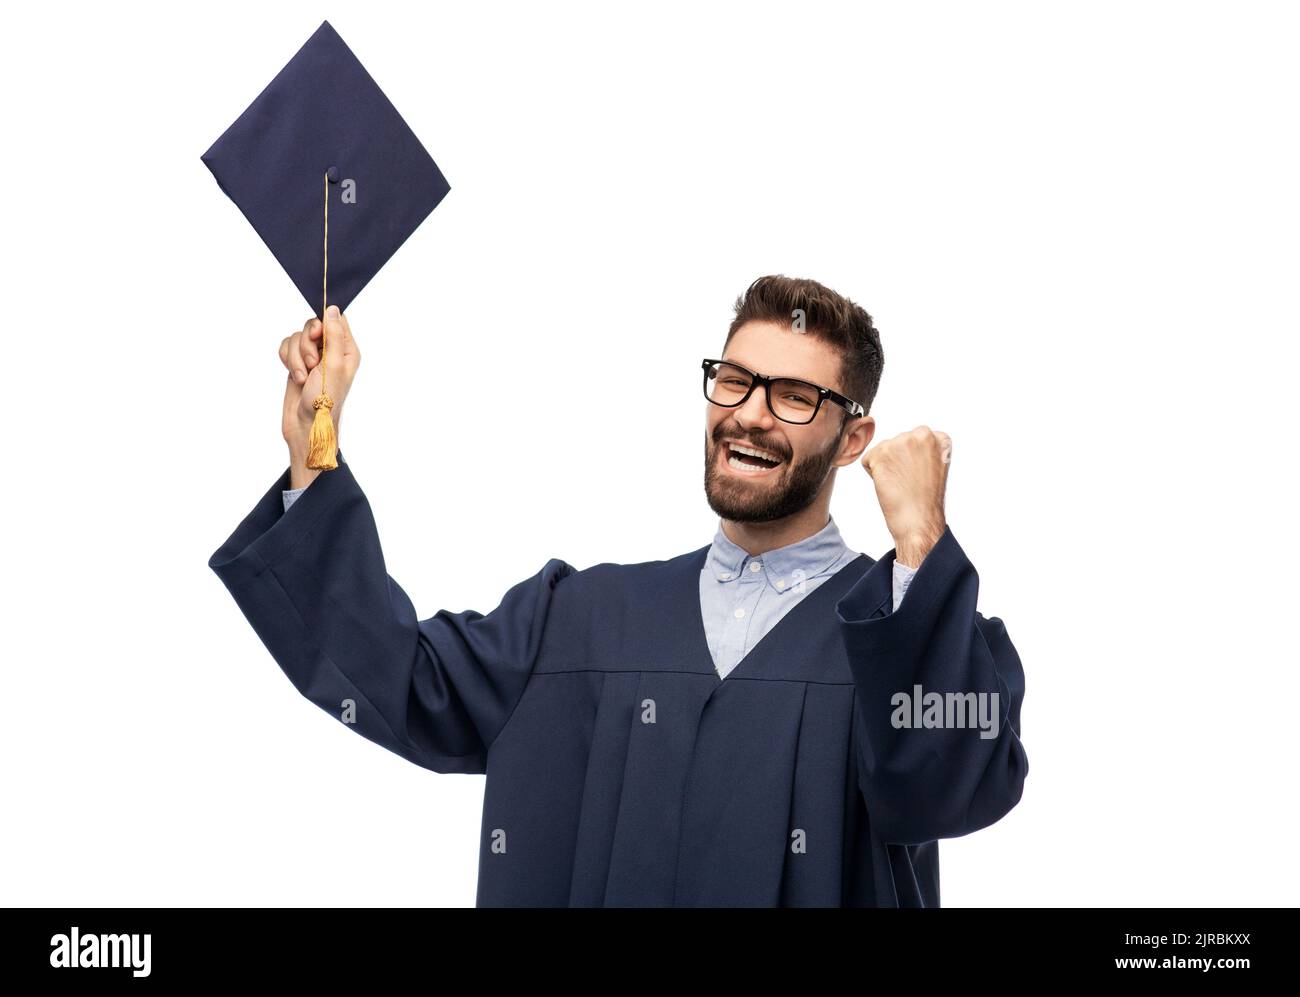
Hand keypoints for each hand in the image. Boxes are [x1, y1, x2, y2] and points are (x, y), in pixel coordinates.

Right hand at [280, 305, 360, 454]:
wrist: (305, 424)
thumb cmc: (324, 400)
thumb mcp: (333, 366)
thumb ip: (334, 336)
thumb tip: (333, 309)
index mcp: (347, 350)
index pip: (336, 320)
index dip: (322, 323)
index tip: (316, 335)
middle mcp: (332, 351)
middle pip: (313, 325)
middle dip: (306, 344)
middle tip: (312, 364)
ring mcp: (313, 357)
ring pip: (296, 337)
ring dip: (296, 357)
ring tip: (303, 377)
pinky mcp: (297, 363)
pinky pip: (286, 347)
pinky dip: (287, 360)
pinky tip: (295, 376)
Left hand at [861, 425, 950, 566]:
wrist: (919, 521)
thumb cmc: (926, 500)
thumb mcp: (935, 467)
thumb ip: (924, 449)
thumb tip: (905, 444)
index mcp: (939, 437)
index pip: (916, 440)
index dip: (914, 461)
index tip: (921, 475)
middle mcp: (922, 434)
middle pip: (897, 443)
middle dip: (898, 461)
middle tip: (910, 481)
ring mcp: (901, 441)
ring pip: (882, 451)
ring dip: (886, 467)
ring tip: (901, 483)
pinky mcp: (881, 452)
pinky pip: (868, 461)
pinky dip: (873, 474)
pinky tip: (889, 485)